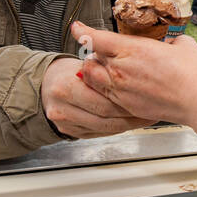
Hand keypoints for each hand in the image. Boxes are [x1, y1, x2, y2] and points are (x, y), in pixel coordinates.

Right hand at [41, 57, 156, 137]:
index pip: (104, 102)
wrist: (47, 84)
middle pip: (106, 118)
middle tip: (149, 111)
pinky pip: (99, 133)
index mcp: (66, 88)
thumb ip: (103, 70)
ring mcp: (66, 123)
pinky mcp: (71, 132)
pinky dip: (116, 128)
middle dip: (131, 115)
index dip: (127, 103)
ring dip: (127, 124)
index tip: (145, 100)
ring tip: (143, 118)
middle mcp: (63, 108)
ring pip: (105, 129)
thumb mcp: (84, 63)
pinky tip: (128, 122)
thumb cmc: (70, 72)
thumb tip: (132, 71)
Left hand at [71, 21, 196, 126]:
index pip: (96, 38)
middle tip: (98, 49)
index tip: (77, 27)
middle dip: (91, 52)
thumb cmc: (194, 74)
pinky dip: (103, 87)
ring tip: (101, 67)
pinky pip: (105, 95)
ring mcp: (122, 91)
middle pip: (90, 59)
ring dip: (93, 70)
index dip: (82, 31)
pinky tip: (115, 84)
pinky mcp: (127, 106)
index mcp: (132, 50)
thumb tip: (165, 41)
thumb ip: (165, 40)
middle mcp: (121, 71)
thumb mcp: (180, 43)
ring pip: (92, 78)